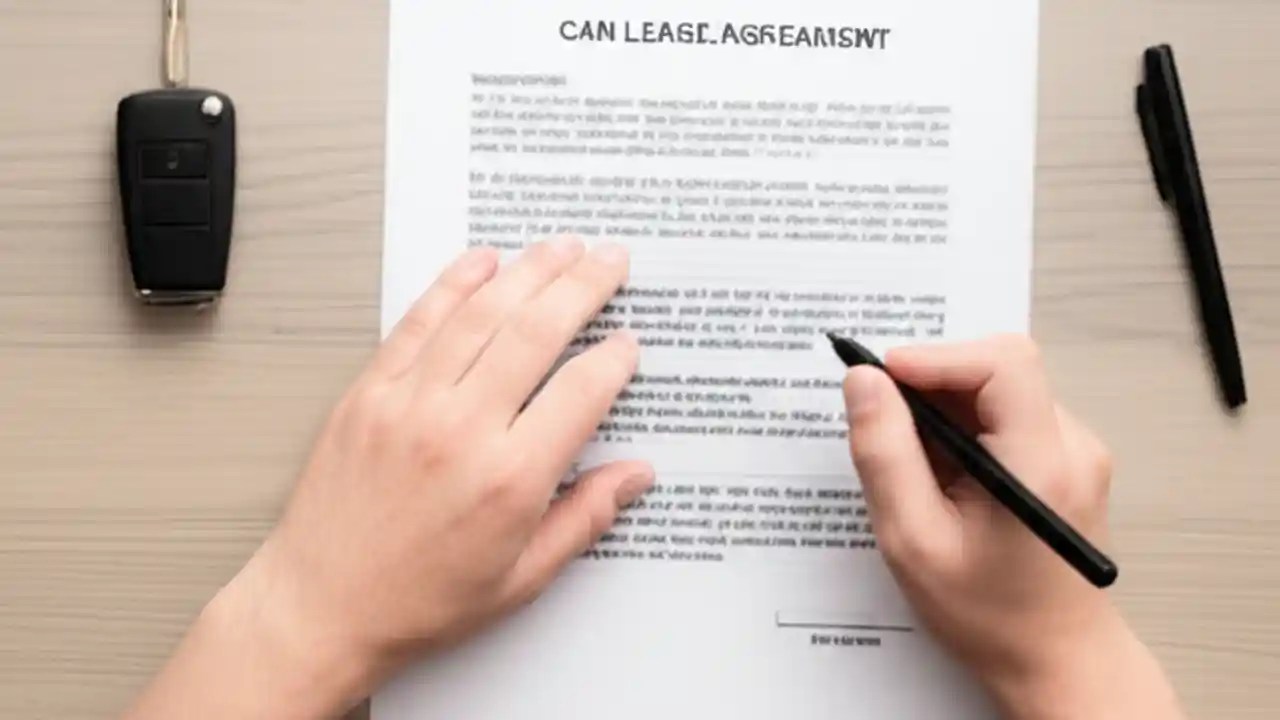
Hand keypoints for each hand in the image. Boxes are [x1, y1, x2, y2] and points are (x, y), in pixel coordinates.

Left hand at [125, 239, 653, 718]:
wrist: (320, 608)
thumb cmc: (417, 601)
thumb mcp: (520, 579)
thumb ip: (583, 518)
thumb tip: (635, 476)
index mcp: (509, 480)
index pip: (581, 392)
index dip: (613, 359)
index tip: (627, 345)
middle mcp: (462, 430)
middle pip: (537, 333)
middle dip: (582, 287)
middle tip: (609, 260)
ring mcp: (410, 404)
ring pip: (482, 314)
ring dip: (528, 272)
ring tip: (560, 248)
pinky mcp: (369, 394)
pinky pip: (418, 323)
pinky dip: (453, 284)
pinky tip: (482, 262)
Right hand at [843, 336, 1182, 719]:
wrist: (1057, 659)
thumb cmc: (989, 615)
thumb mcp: (913, 540)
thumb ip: (885, 454)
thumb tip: (863, 382)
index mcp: (1041, 465)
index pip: (1002, 364)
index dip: (936, 357)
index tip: (881, 376)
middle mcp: (1072, 446)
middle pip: (999, 367)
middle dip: (933, 379)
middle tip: (884, 417)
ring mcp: (1075, 451)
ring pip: (1000, 389)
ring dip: (946, 406)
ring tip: (912, 462)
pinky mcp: (1065, 459)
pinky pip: (1007, 414)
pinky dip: (964, 425)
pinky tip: (940, 474)